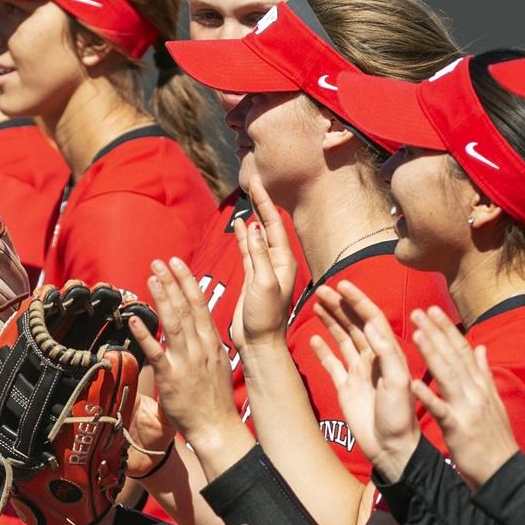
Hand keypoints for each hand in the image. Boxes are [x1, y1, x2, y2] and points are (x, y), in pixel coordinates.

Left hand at [129, 259, 242, 454]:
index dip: (187, 282)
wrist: (217, 426)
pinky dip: (146, 334)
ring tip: (152, 278)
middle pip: (186, 307)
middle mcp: (201, 347)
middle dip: (172, 282)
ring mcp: (186, 361)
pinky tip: (135, 318)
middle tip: (160, 261)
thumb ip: (204, 343)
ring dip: (162, 298)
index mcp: (211, 342)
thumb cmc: (214, 399)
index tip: (177, 263)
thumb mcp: (216, 363)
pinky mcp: (171, 377)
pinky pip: (157, 352)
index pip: (200, 304)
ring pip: (174, 323)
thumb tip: (195, 327)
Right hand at [229, 171, 297, 350]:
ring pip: (258, 236)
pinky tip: (240, 224)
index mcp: (284, 262)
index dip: (266, 202)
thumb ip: (259, 255)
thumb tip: (254, 227)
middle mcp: (278, 262)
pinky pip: (249, 250)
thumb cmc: (265, 318)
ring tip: (247, 197)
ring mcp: (265, 269)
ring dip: (253, 217)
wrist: (259, 342)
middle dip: (261, 204)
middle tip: (253, 182)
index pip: (274, 225)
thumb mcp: (264, 284)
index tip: (257, 183)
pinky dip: (244, 235)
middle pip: (268, 226)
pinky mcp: (253, 277)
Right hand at [307, 281, 421, 475]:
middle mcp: (372, 359)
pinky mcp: (345, 389)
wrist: (391, 448)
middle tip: (320, 288)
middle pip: (353, 324)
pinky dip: (322, 351)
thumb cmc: (400, 417)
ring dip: (330, 320)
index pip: (371, 319)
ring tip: (315, 303)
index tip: (342, 284)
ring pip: (342, 340)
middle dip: (338, 305)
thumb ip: (386, 353)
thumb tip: (370, 325)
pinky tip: (312, 338)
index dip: (357, 300)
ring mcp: (358, 373)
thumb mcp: (398, 382)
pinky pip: (332, 365)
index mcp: (387, 354)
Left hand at [408, 307, 521, 488]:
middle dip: (437, 332)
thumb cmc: (493, 438)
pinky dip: (428, 396)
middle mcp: (476, 391)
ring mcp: (468, 409)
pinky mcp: (458, 428)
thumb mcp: (492, 401)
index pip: (464, 350)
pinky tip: (413, 383)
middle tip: (420, 310)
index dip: (448, 329)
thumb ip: (483, 373)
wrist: (501, 471)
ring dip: (432, 353)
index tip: (434, 309)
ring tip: (416, 333)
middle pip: (455, 356)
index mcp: (481, 385)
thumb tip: (481, 348)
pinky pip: (441, 409)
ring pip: (448, 376)